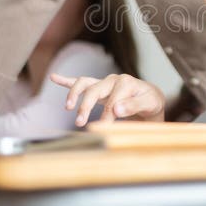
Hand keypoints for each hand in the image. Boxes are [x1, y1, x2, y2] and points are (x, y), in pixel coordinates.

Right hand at [51, 73, 165, 125]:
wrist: (151, 98)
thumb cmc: (150, 102)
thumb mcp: (150, 104)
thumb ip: (134, 105)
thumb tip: (116, 108)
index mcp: (127, 83)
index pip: (112, 99)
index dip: (107, 115)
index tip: (104, 128)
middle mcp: (114, 80)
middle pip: (95, 90)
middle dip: (86, 106)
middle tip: (80, 123)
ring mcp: (104, 83)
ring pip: (85, 83)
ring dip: (74, 94)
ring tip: (69, 107)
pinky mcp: (98, 87)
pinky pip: (81, 82)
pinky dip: (66, 80)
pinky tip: (54, 77)